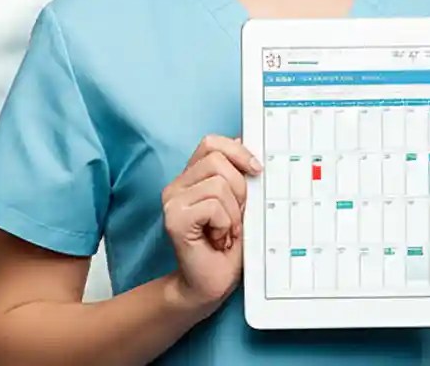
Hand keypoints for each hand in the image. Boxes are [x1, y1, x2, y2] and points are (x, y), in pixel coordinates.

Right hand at [162, 134, 261, 309]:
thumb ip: (239, 178)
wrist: (209, 286)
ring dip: (233, 213)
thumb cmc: (226, 248)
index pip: (212, 143)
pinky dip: (225, 224)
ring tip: (226, 232)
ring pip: (218, 184)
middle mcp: (177, 185)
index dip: (238, 152)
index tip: (256, 171)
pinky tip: (218, 240)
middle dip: (240, 189)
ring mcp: (172, 201)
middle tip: (236, 217)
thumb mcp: (239, 205)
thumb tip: (248, 148)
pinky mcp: (174, 219)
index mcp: (191, 178)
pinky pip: (213, 206)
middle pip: (217, 160)